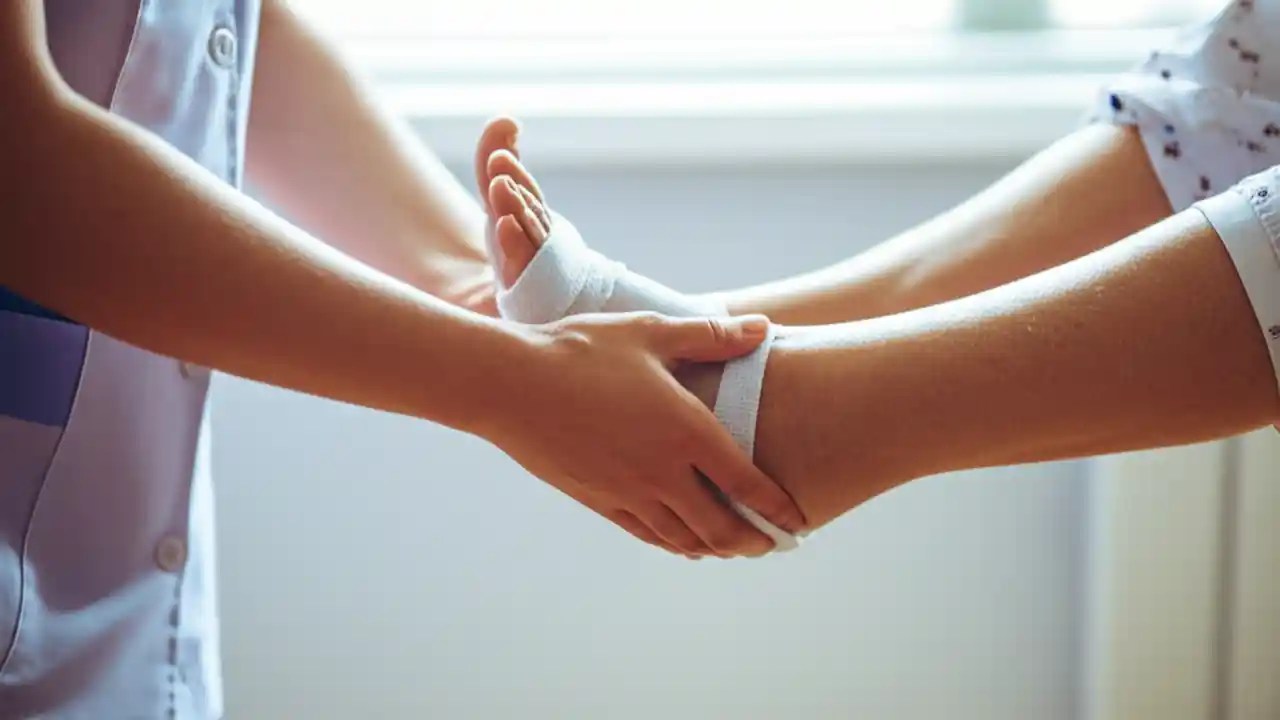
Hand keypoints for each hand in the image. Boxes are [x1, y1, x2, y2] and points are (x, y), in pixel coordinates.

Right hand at [488, 311, 805, 557]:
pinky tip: (683, 543)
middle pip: (720, 525)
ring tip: (734, 547)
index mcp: (685, 431)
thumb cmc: (582, 349)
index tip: (799, 521)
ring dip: (715, 547)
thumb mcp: (650, 332)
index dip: (777, 507)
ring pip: (683, 537)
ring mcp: (628, 491)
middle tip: (774, 545)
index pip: (746, 483)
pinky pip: (646, 533)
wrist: (512, 385)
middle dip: (753, 540)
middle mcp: (662, 471)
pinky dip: (673, 543)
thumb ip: (710, 336)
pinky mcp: (598, 500)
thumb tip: (763, 328)